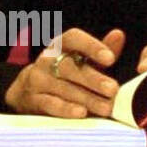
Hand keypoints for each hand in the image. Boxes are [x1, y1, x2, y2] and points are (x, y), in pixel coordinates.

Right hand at [4, 28, 123, 117]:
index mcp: (59, 46)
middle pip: (68, 66)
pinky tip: (82, 112)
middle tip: (113, 89)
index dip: (91, 46)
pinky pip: (50, 103)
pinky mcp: (33, 100)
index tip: (110, 59)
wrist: (27, 91)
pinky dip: (66, 109)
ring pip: (63, 87)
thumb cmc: (63, 74)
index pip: (73, 38)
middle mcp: (46, 60)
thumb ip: (98, 51)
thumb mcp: (80, 60)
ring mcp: (38, 80)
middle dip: (92, 79)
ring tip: (107, 108)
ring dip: (87, 98)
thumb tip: (119, 34)